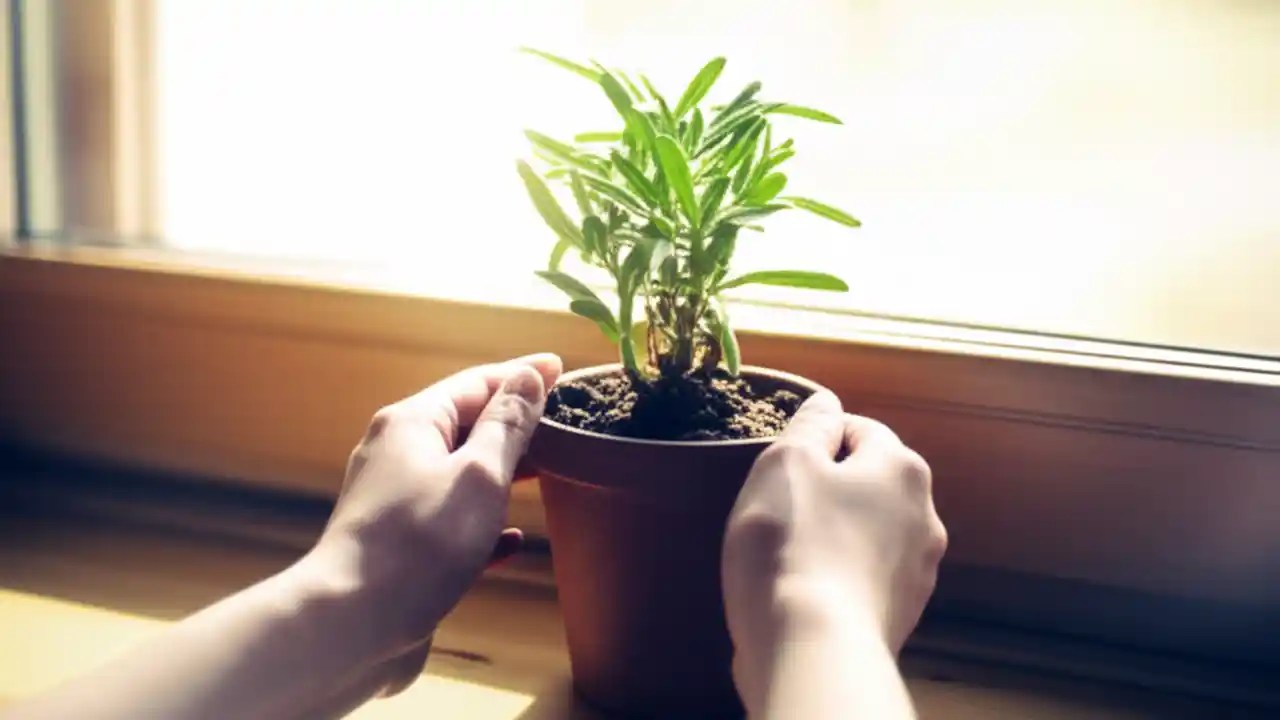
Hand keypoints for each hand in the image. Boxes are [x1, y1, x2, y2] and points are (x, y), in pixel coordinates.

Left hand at [302, 353, 562, 697]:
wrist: (350, 625)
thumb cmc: (418, 545)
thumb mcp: (479, 476)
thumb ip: (507, 426)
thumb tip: (529, 376)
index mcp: (412, 423)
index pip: (477, 382)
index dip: (522, 375)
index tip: (562, 368)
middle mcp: (397, 453)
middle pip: (465, 425)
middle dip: (515, 425)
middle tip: (565, 425)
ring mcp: (394, 501)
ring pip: (459, 474)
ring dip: (503, 473)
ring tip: (547, 474)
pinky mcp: (399, 546)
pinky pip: (449, 521)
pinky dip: (482, 521)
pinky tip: (511, 540)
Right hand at [721, 391, 945, 714]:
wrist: (813, 647)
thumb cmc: (791, 543)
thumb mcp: (784, 463)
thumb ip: (809, 425)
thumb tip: (827, 405)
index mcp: (902, 468)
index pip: (859, 429)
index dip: (815, 440)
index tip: (780, 466)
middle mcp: (924, 515)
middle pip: (868, 483)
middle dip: (828, 489)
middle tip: (779, 509)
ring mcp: (918, 570)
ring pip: (868, 532)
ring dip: (834, 534)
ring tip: (788, 555)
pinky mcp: (901, 615)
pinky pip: (864, 578)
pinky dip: (838, 576)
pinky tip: (804, 590)